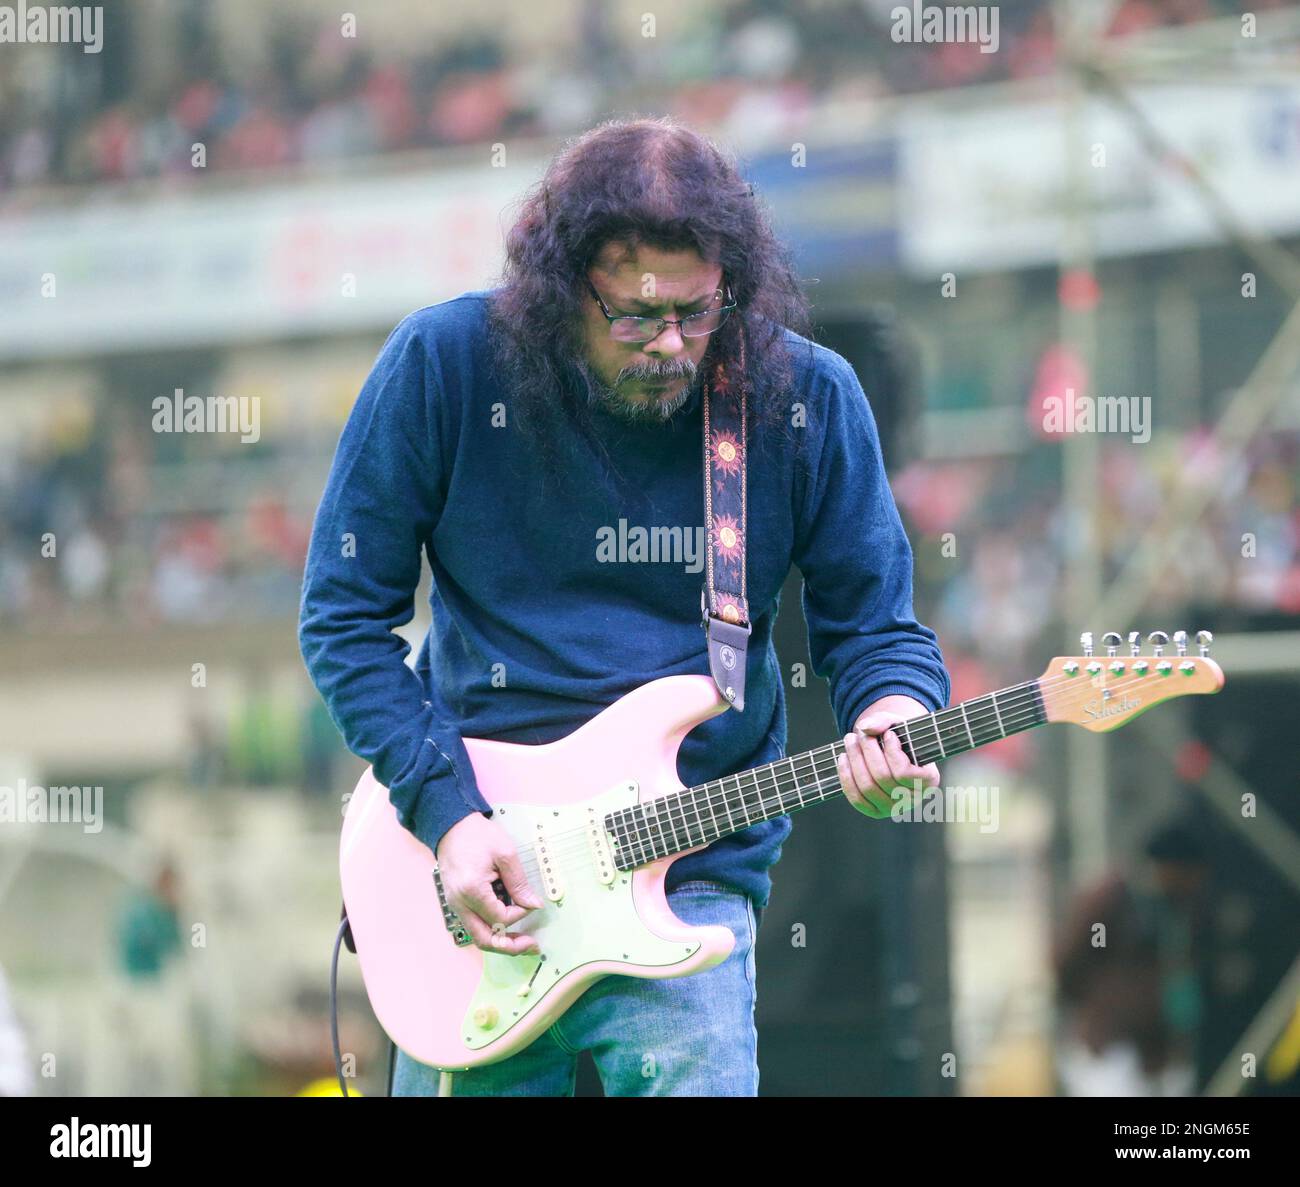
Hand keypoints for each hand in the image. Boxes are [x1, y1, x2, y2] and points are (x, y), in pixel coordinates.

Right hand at [435, 813, 543, 955]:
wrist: (452, 827)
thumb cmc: (478, 836)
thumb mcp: (505, 853)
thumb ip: (519, 883)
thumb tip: (533, 905)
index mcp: (472, 890)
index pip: (500, 918)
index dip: (519, 914)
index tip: (531, 902)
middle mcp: (460, 904)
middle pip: (485, 940)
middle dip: (510, 947)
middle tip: (532, 946)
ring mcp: (455, 905)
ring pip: (478, 936)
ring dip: (501, 942)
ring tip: (522, 941)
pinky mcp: (456, 903)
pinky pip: (474, 925)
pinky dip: (491, 929)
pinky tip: (506, 924)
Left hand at [836, 695, 940, 819]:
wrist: (895, 753)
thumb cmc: (900, 738)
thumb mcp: (898, 724)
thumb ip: (885, 720)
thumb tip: (865, 727)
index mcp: (928, 780)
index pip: (905, 772)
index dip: (892, 752)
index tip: (888, 734)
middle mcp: (913, 799)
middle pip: (883, 778)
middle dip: (868, 751)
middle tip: (859, 733)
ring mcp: (894, 808)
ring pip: (868, 788)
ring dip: (854, 760)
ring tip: (850, 740)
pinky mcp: (876, 812)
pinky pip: (857, 799)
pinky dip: (846, 777)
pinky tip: (843, 758)